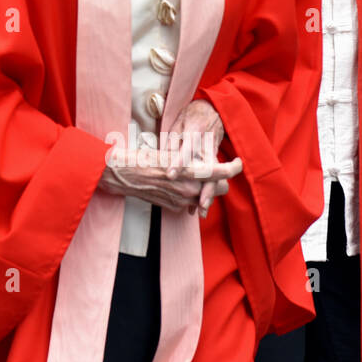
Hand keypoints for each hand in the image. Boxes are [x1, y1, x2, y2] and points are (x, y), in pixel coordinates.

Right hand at [100, 155, 241, 215]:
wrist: (123, 175)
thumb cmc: (145, 158)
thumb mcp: (171, 154)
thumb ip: (191, 162)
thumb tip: (208, 166)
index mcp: (190, 171)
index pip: (222, 172)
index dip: (235, 167)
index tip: (238, 162)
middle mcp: (189, 188)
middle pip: (219, 188)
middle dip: (218, 180)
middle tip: (213, 170)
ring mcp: (182, 200)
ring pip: (205, 196)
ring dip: (203, 188)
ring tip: (190, 176)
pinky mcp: (175, 207)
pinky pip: (190, 202)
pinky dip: (188, 194)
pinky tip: (175, 185)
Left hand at [166, 98, 229, 215]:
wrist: (211, 111)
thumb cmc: (190, 117)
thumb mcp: (177, 124)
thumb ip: (171, 142)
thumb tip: (162, 159)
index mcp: (196, 132)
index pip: (188, 149)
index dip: (180, 162)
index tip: (171, 174)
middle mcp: (207, 146)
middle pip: (208, 169)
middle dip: (205, 188)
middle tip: (198, 203)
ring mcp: (213, 154)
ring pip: (214, 178)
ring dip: (209, 194)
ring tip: (201, 210)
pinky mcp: (214, 160)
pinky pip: (213, 178)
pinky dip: (207, 191)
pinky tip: (200, 206)